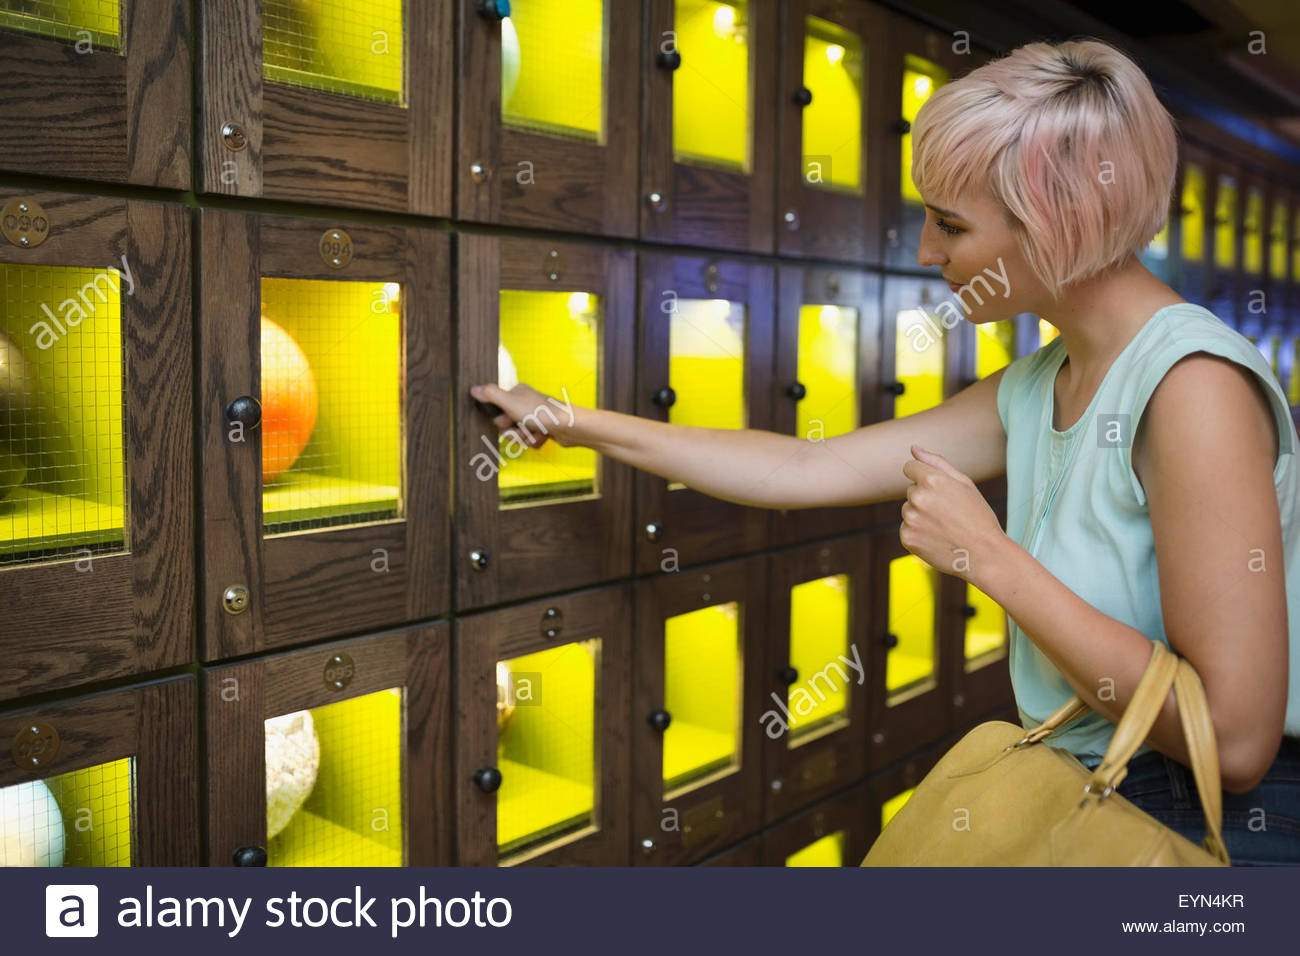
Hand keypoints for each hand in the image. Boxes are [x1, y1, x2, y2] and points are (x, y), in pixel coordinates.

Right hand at [469, 382, 578, 448]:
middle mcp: (526, 403)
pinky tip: (544, 437)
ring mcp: (535, 417)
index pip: (497, 411)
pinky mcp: (543, 429)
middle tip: (524, 429)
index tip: (508, 421)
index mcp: (517, 393)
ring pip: (518, 435)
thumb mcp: (510, 402)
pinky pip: (530, 441)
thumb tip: (473, 389)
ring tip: (536, 433)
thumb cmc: (542, 413)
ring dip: (525, 439)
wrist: (569, 427)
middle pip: (507, 425)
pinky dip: (535, 441)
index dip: (501, 421)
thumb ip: (490, 395)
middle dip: (514, 433)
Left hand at [900, 445, 1005, 583]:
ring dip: (921, 516)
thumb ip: (936, 463)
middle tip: (949, 513)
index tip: (937, 489)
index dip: (924, 477)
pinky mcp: (907, 538)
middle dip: (926, 498)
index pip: (910, 468)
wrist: (985, 554)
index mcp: (932, 480)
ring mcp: (910, 519)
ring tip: (945, 527)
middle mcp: (917, 498)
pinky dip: (918, 533)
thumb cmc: (978, 516)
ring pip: (908, 510)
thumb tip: (913, 448)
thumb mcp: (964, 483)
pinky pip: (906, 529)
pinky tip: (937, 539)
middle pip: (911, 491)